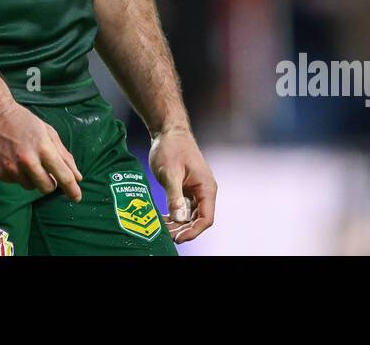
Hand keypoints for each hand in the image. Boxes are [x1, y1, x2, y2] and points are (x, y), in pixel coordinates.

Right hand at [0, 100, 83, 200]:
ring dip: (31, 177)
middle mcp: (27, 160)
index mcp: (43, 148)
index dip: (72, 189)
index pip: (63, 176)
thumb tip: (78, 177)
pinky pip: (13, 181)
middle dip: (50, 183)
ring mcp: (10, 167)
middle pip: (47, 188)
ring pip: (29, 186)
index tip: (77, 197)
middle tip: (46, 172)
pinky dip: (15, 173)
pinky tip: (10, 157)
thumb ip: (64, 155)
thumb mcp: (47, 132)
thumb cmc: (23, 121)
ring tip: (23, 158)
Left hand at [149, 126, 215, 242]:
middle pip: (199, 220)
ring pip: (191, 216)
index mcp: (206, 188)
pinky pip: (184, 208)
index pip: (206, 218)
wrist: (168, 131)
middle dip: (184, 230)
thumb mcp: (170, 172)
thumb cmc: (171, 148)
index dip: (193, 231)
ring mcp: (196, 190)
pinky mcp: (187, 189)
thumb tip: (179, 219)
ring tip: (162, 229)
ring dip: (179, 225)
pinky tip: (163, 219)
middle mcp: (204, 191)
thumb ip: (175, 196)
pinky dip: (175, 216)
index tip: (178, 238)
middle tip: (165, 236)